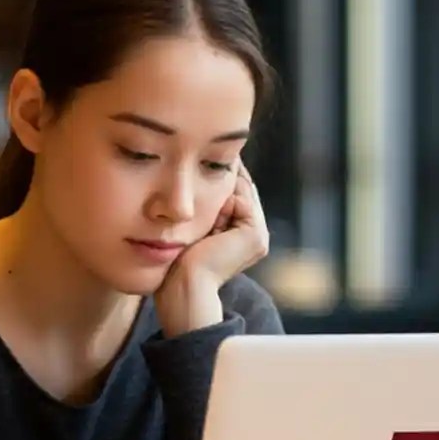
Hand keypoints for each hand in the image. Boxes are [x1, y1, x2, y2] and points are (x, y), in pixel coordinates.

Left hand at [154, 163, 269, 335]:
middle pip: (243, 192)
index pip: (237, 197)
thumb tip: (200, 182)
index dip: (221, 178)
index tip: (202, 159)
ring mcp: (259, 236)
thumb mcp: (195, 230)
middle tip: (205, 154)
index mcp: (243, 238)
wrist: (185, 285)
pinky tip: (208, 187)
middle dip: (225, 173)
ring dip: (224, 180)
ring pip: (243, 191)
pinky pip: (242, 198)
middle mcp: (256, 236)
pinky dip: (224, 190)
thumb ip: (205, 211)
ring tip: (206, 163)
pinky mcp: (255, 235)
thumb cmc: (180, 263)